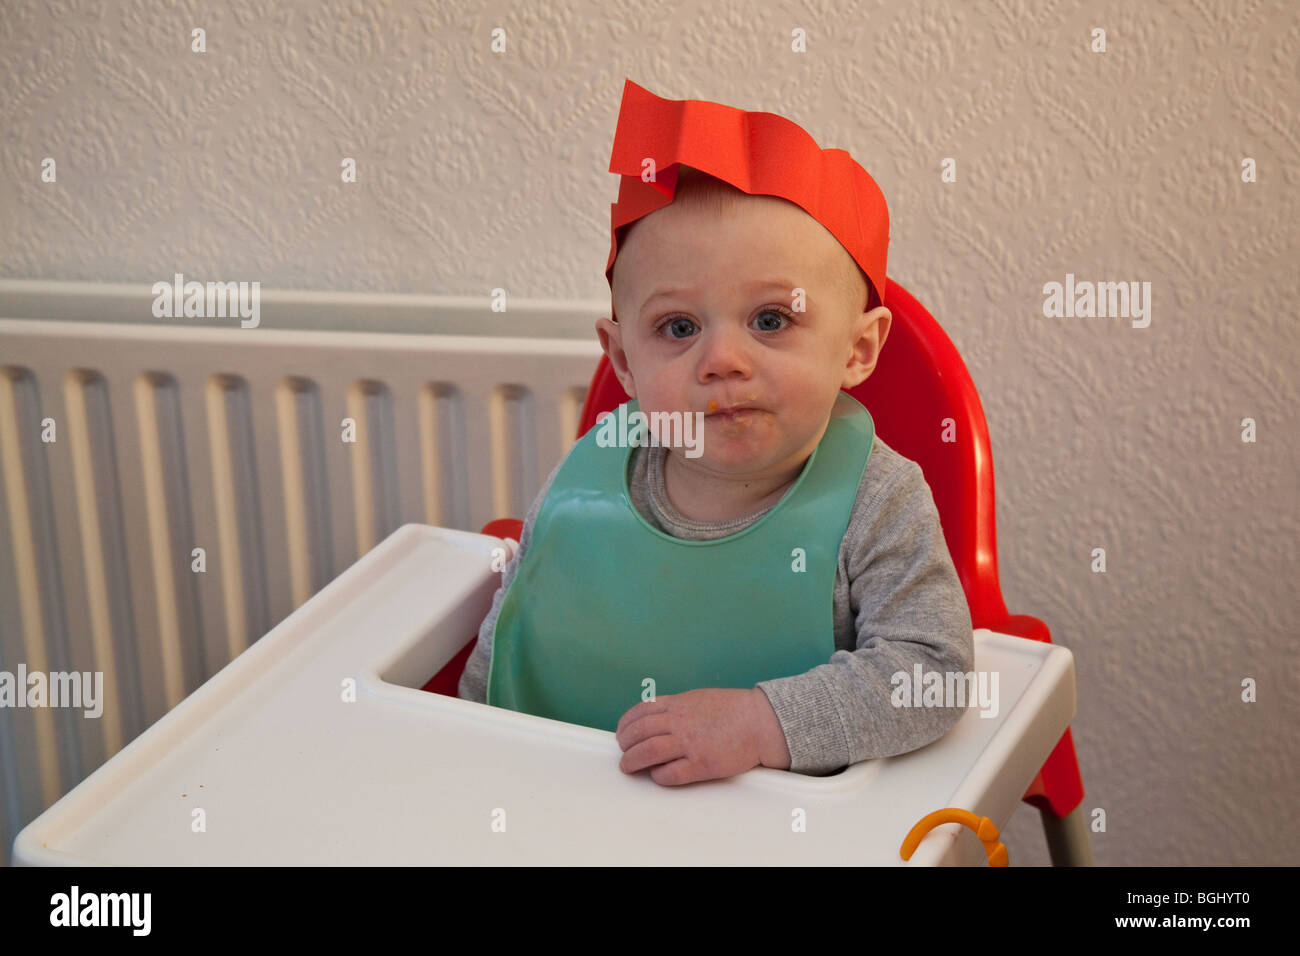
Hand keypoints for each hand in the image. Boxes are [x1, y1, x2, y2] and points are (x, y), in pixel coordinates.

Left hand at [615, 687, 791, 785]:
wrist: (761, 722)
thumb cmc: (734, 710)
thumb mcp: (700, 698)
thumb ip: (678, 708)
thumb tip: (658, 718)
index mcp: (679, 705)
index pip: (640, 713)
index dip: (626, 725)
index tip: (622, 733)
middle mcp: (679, 722)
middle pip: (639, 733)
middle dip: (625, 744)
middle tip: (623, 753)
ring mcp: (689, 744)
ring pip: (648, 752)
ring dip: (632, 761)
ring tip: (628, 767)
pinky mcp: (701, 764)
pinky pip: (670, 773)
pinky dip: (658, 776)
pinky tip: (657, 776)